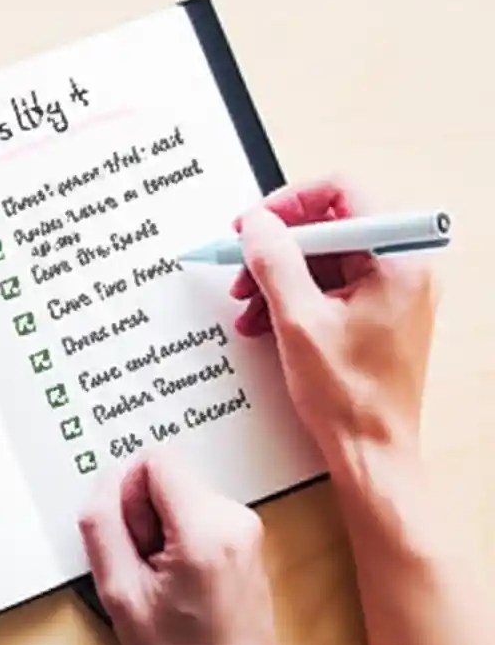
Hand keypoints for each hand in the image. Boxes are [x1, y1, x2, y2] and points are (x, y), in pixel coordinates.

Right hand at [78, 453, 275, 644]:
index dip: (129, 494)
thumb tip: (103, 480)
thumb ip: (101, 525)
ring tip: (166, 575)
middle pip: (167, 476)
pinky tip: (181, 575)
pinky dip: (180, 536)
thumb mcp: (119, 592)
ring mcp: (246, 525)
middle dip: (145, 513)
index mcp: (207, 529)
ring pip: (178, 493)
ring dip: (162, 528)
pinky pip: (196, 511)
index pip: (155, 458)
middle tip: (148, 564)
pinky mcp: (246, 534)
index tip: (135, 538)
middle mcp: (236, 518)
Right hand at [231, 179, 436, 454]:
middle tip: (240, 266)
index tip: (254, 224)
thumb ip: (274, 261)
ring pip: (322, 258)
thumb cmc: (349, 397)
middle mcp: (403, 268)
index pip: (343, 193)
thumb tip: (256, 223)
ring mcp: (390, 291)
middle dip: (276, 247)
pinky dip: (290, 297)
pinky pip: (326, 285)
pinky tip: (263, 320)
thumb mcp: (298, 320)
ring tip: (247, 304)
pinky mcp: (375, 312)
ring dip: (277, 275)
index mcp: (398, 260)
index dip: (289, 202)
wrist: (370, 451)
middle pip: (328, 227)